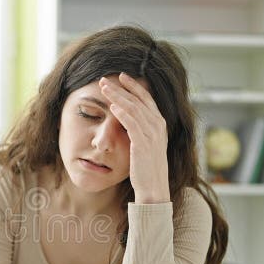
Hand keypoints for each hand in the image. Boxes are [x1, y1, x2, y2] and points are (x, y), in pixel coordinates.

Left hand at [99, 73, 169, 203]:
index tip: (121, 76)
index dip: (134, 86)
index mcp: (159, 123)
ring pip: (133, 109)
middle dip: (121, 88)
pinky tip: (112, 106)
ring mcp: (152, 134)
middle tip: (105, 79)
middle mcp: (158, 126)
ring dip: (118, 97)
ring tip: (104, 88)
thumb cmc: (147, 168)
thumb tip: (127, 118)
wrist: (154, 187)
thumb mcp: (146, 144)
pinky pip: (132, 124)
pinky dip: (122, 114)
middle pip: (138, 100)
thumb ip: (140, 130)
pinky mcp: (143, 144)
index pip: (147, 98)